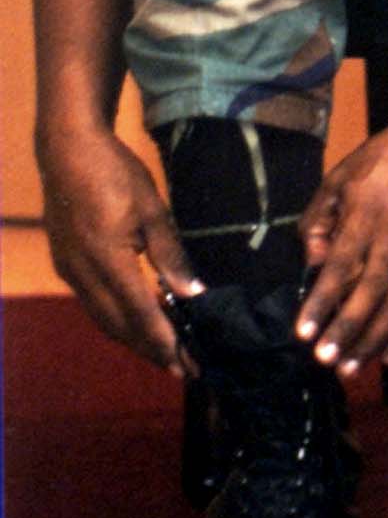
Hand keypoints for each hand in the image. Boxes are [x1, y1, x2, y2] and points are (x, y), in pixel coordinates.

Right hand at [37, 126, 201, 373]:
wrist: (67, 149)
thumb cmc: (115, 173)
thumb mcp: (152, 210)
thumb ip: (169, 255)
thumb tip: (191, 294)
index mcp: (107, 260)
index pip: (141, 314)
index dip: (166, 342)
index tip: (190, 364)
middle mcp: (83, 274)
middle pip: (119, 326)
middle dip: (151, 350)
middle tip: (184, 368)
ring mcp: (70, 271)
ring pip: (103, 319)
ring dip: (133, 339)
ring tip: (164, 353)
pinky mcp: (65, 265)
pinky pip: (93, 305)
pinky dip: (117, 319)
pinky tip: (136, 322)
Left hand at [297, 105, 387, 374]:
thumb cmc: (386, 157)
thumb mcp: (340, 177)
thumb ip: (320, 219)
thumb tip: (312, 260)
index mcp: (368, 214)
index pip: (341, 266)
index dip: (322, 301)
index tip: (304, 332)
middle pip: (370, 292)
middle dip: (347, 330)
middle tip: (326, 361)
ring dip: (374, 339)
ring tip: (351, 367)